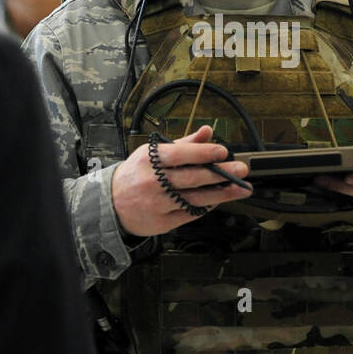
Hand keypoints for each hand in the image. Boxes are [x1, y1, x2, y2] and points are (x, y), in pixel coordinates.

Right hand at [111, 125, 251, 236]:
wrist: (111, 203)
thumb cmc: (137, 174)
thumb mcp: (153, 154)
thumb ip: (184, 144)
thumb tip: (208, 131)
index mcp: (150, 160)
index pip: (181, 154)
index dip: (204, 152)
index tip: (223, 151)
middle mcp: (153, 181)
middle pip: (193, 178)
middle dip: (221, 174)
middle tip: (242, 169)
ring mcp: (158, 203)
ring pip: (195, 198)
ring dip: (222, 194)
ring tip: (241, 188)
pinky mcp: (162, 222)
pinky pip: (190, 213)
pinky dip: (206, 206)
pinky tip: (219, 199)